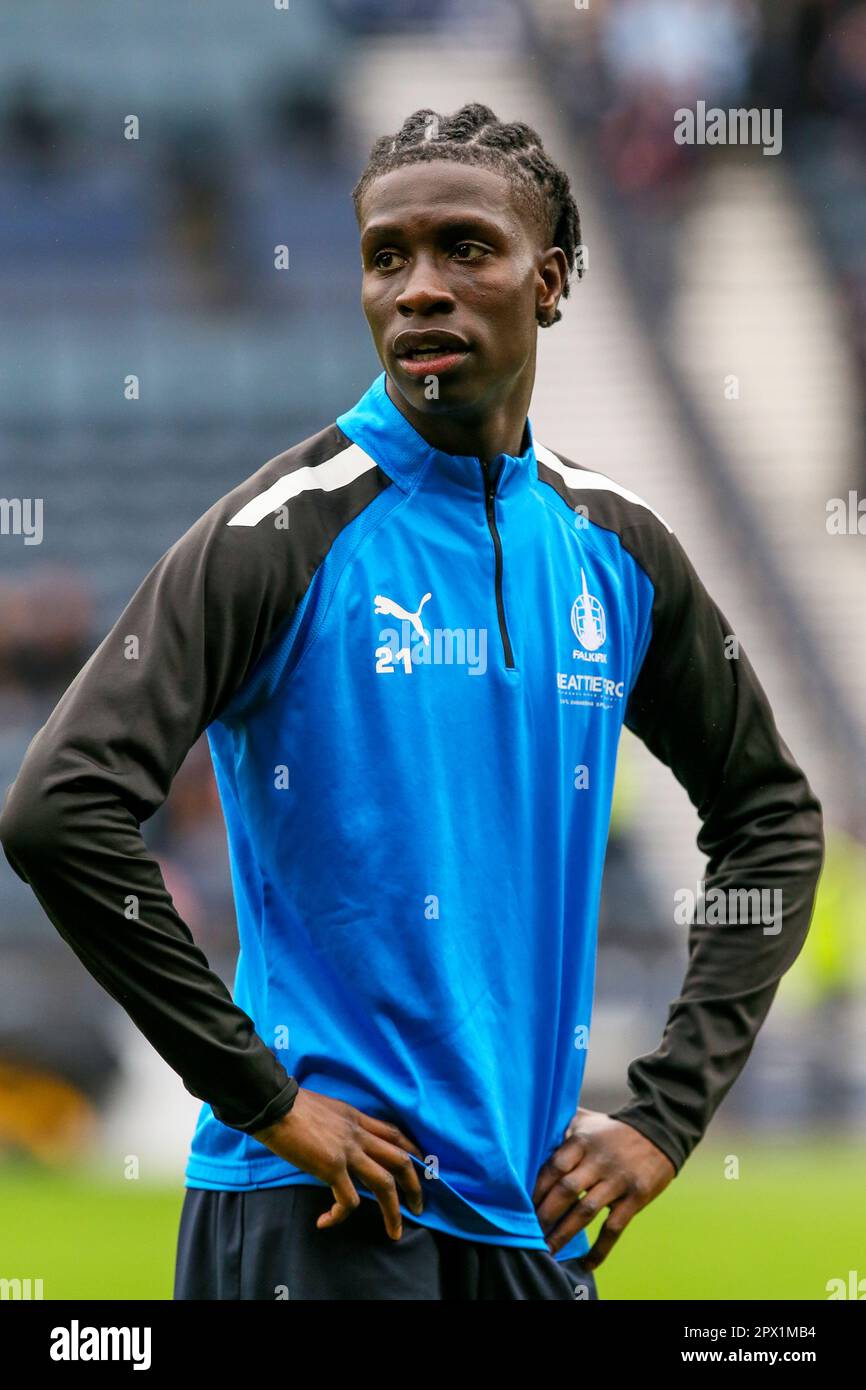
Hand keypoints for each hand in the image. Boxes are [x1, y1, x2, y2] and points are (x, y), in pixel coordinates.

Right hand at [253, 1088, 424, 1240]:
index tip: (419, 1167)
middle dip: (414, 1186)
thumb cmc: (290, 1105)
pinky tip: (325, 1222)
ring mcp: (348, 1151)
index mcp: (357, 1118)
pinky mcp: (332, 1167)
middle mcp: (359, 1134)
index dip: (411, 1151)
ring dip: (393, 1211)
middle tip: (418, 1207)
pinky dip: (340, 1215)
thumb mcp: (326, 1109)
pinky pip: (348, 1200)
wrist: (273, 1104)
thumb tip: (339, 1139)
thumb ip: (339, 1124)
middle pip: (399, 1161)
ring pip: (385, 1184)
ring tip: (395, 1231)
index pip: (394, 1134)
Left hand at [532, 1107, 675, 1268]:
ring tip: (547, 1250)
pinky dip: (600, 1248)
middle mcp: (598, 1161)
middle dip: (545, 1214)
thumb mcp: (586, 1120)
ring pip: (585, 1211)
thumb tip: (528, 1130)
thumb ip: (560, 1125)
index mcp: (582, 1141)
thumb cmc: (612, 1131)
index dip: (536, 1188)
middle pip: (566, 1190)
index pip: (553, 1167)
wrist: (658, 1133)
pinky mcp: (635, 1197)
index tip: (521, 1206)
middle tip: (529, 1233)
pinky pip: (614, 1227)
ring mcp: (617, 1180)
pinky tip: (587, 1263)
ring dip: (564, 1233)